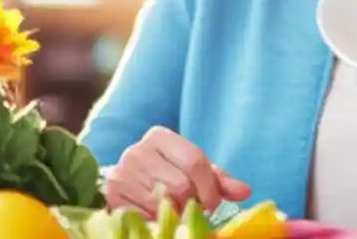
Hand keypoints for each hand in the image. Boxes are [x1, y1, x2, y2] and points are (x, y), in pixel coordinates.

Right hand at [105, 126, 250, 216]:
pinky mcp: (112, 197)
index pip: (195, 161)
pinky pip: (143, 216)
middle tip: (194, 208)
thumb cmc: (165, 171)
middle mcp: (137, 152)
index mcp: (159, 136)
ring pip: (162, 203)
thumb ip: (218, 179)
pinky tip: (159, 216)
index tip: (214, 203)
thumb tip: (245, 191)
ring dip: (175, 212)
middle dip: (192, 202)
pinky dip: (156, 220)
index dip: (210, 187)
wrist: (124, 179)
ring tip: (177, 210)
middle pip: (180, 185)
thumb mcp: (192, 168)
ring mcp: (121, 174)